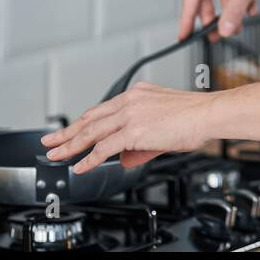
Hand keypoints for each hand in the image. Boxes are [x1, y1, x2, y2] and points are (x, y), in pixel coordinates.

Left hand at [40, 83, 216, 172]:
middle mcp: (130, 100)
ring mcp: (130, 114)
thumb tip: (125, 158)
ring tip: (56, 155)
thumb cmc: (196, 117)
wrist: (209, 114)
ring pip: (91, 132)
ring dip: (70, 146)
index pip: (103, 109)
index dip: (84, 122)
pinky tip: (80, 166)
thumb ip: (140, 145)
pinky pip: (104, 148)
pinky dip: (89, 159)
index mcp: (138, 93)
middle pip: (90, 118)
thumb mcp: (164, 127)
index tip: (72, 130)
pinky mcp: (133, 131)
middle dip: (68, 132)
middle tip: (50, 141)